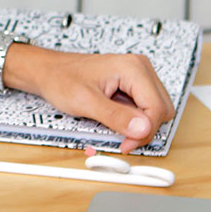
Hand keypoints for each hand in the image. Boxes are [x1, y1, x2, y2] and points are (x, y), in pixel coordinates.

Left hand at [0, 41, 174, 153]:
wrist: (49, 71)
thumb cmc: (62, 79)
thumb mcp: (86, 102)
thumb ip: (115, 116)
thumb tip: (143, 128)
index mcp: (132, 67)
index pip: (157, 108)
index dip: (144, 132)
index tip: (126, 144)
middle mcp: (140, 68)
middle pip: (161, 110)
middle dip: (144, 129)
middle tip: (122, 139)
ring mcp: (138, 75)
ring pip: (156, 110)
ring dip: (140, 124)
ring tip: (115, 125)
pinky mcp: (133, 83)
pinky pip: (145, 107)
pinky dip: (134, 119)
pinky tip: (116, 118)